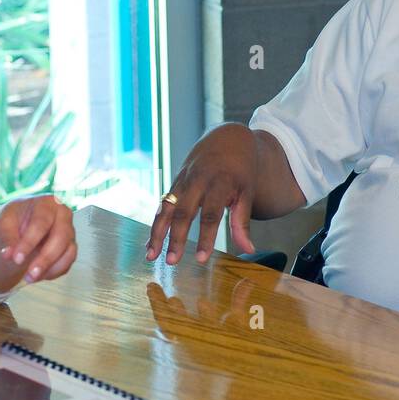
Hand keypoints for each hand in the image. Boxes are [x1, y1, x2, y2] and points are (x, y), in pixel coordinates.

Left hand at [0, 195, 76, 284]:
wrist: (20, 226)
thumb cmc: (15, 219)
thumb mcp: (5, 222)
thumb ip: (7, 236)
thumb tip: (9, 254)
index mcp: (47, 203)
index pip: (42, 222)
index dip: (29, 242)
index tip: (17, 258)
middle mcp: (63, 215)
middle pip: (61, 237)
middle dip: (45, 258)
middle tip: (29, 274)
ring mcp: (70, 232)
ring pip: (68, 252)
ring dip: (50, 268)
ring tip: (30, 278)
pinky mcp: (70, 248)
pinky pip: (67, 263)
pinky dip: (53, 272)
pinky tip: (38, 275)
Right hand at [146, 123, 257, 265]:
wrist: (227, 138)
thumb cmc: (240, 170)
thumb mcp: (247, 192)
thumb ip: (242, 222)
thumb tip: (248, 250)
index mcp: (220, 182)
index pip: (211, 214)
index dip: (205, 237)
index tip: (201, 259)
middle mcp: (198, 180)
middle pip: (184, 212)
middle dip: (176, 238)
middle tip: (172, 262)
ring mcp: (183, 179)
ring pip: (166, 208)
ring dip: (157, 232)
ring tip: (151, 255)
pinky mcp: (174, 181)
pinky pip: (162, 204)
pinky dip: (156, 224)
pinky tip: (151, 243)